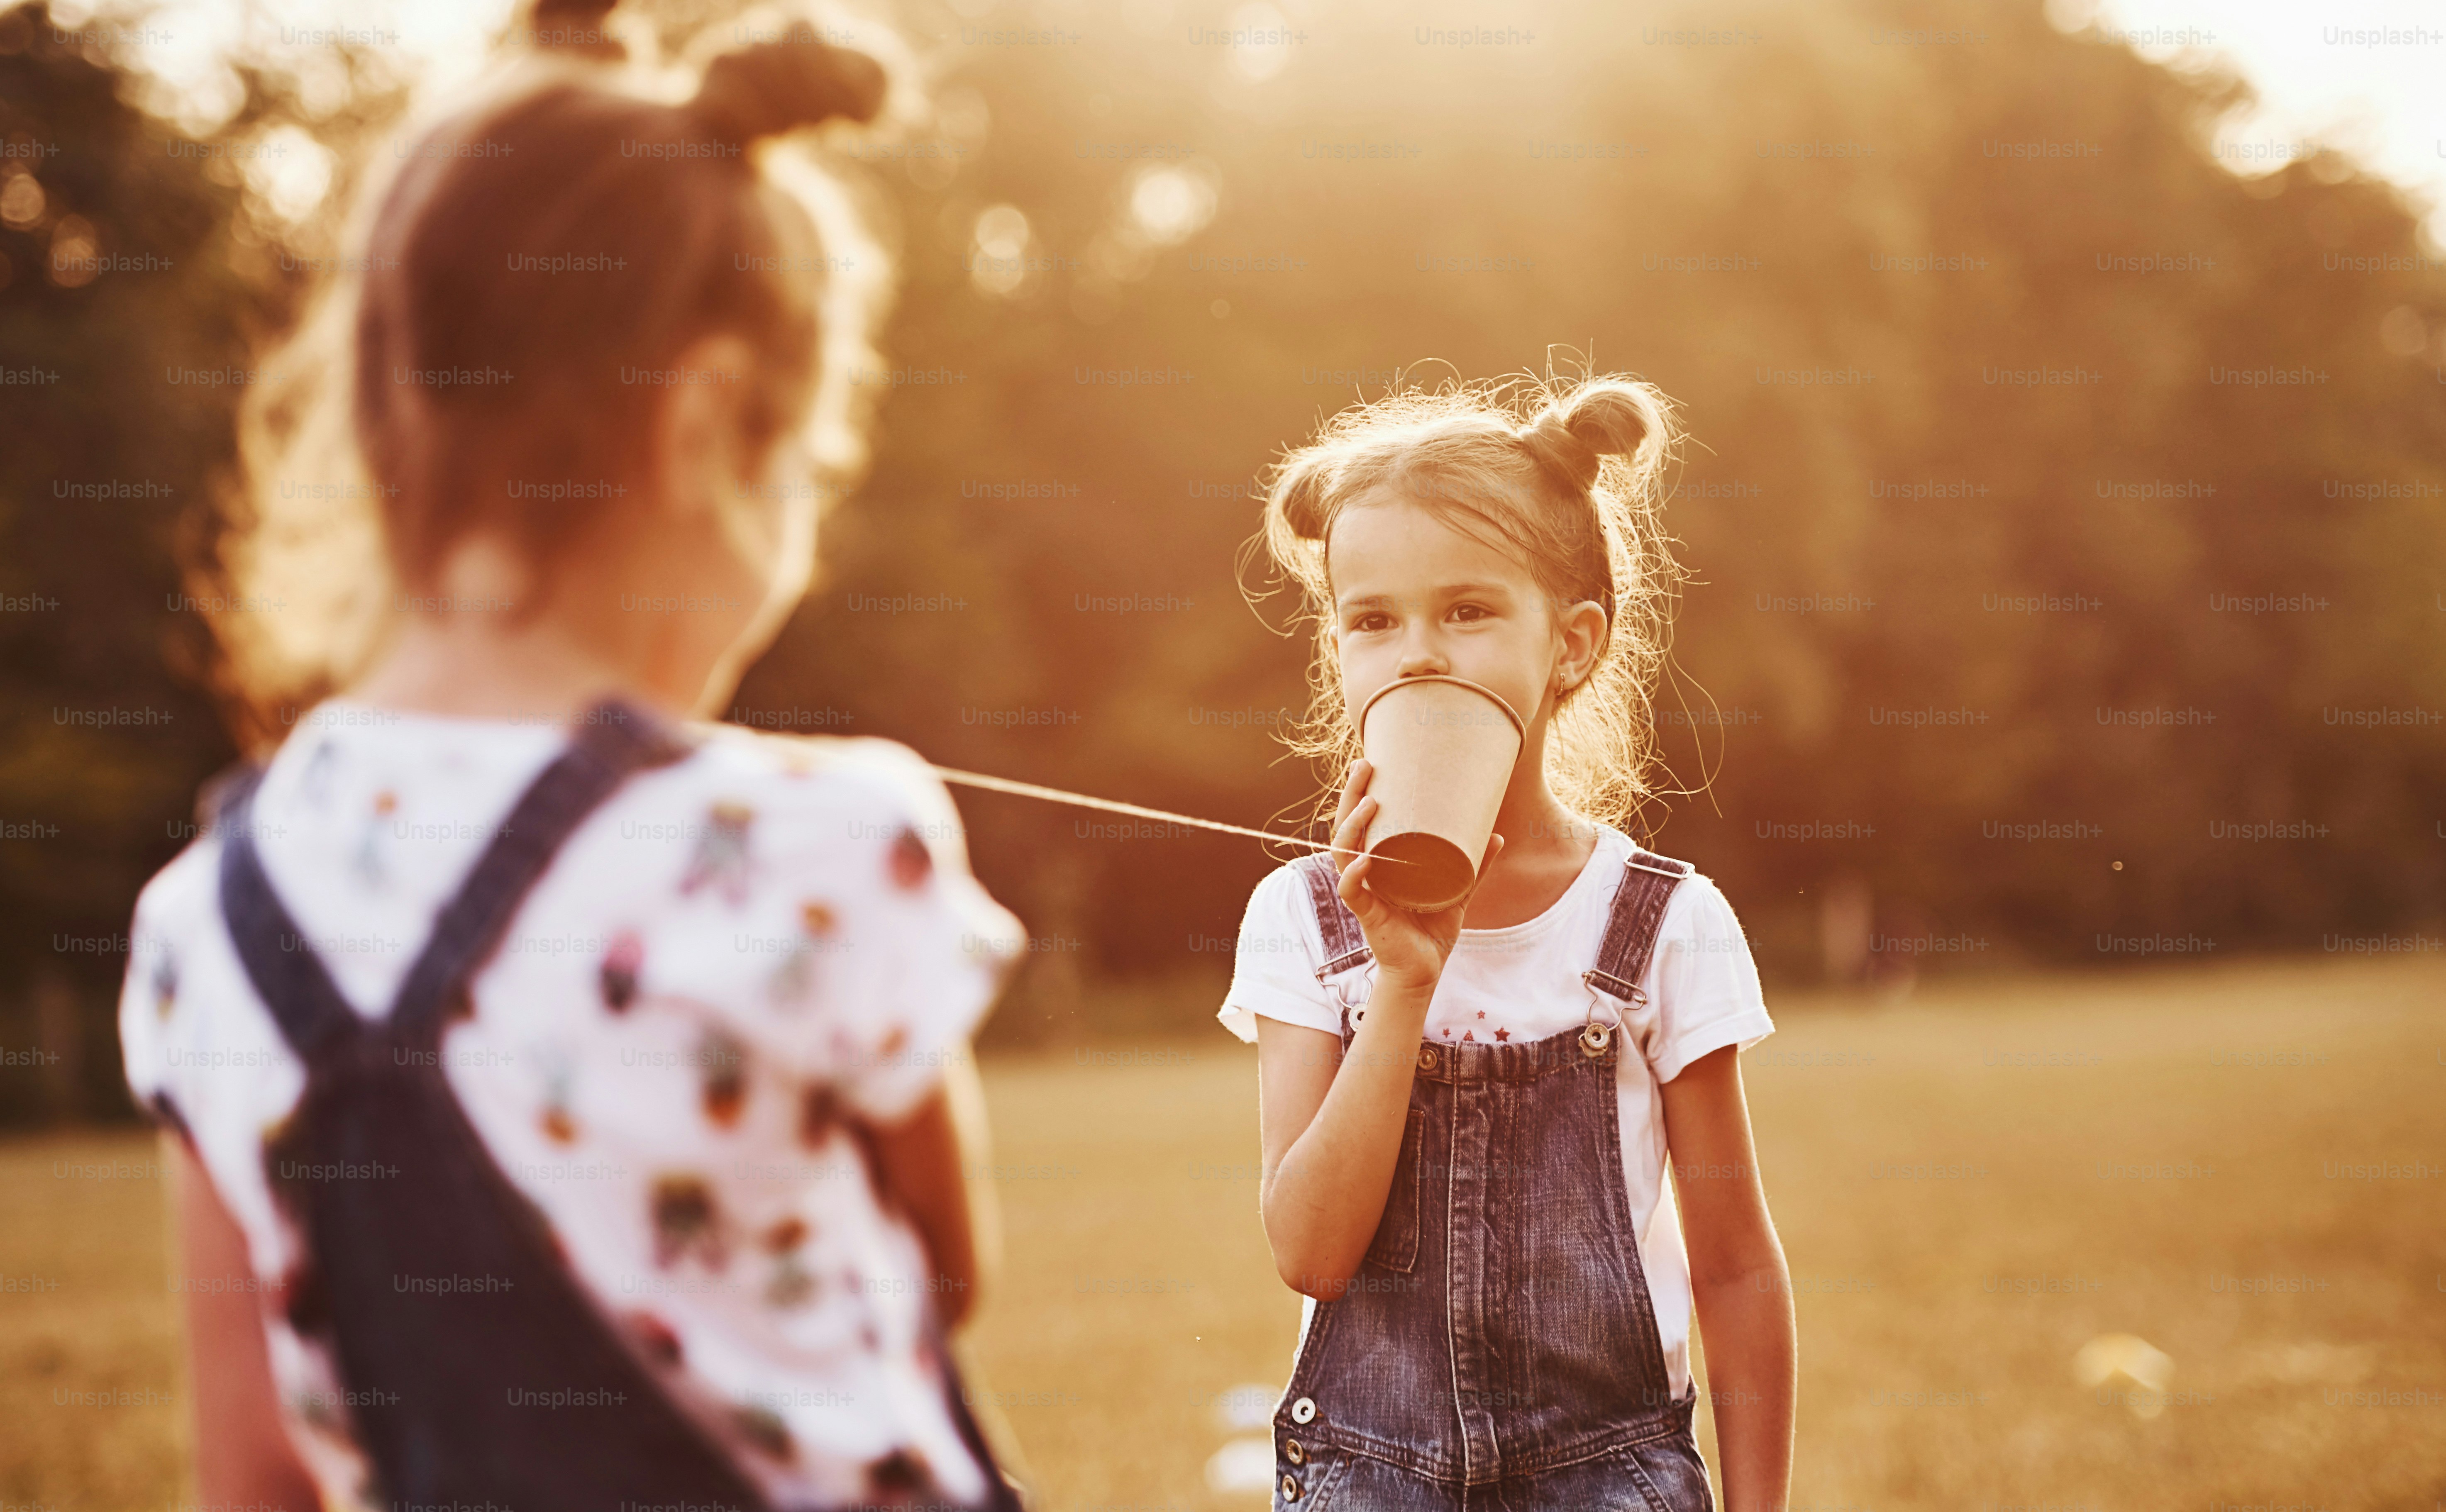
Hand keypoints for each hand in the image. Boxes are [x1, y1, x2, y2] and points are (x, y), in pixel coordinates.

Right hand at [1329, 759, 1504, 995]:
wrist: (1424, 971)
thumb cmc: (1432, 930)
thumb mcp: (1457, 890)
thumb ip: (1474, 865)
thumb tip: (1498, 834)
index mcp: (1380, 861)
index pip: (1360, 820)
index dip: (1358, 792)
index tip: (1370, 763)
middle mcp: (1365, 872)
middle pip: (1345, 827)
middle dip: (1350, 796)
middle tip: (1364, 767)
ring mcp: (1363, 892)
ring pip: (1342, 853)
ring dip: (1352, 826)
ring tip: (1370, 803)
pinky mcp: (1367, 915)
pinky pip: (1351, 891)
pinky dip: (1354, 875)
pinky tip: (1364, 859)